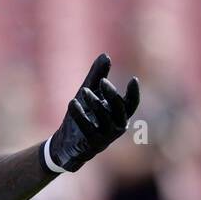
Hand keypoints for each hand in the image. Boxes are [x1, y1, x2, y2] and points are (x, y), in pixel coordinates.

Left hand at [46, 54, 139, 172]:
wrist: (66, 144)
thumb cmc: (82, 115)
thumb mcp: (88, 93)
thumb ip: (97, 75)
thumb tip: (105, 55)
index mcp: (119, 114)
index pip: (132, 103)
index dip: (134, 92)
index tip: (133, 79)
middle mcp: (117, 125)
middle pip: (119, 108)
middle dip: (112, 94)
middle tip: (102, 81)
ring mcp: (107, 136)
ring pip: (105, 118)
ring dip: (95, 103)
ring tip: (84, 91)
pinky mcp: (93, 143)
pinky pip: (89, 129)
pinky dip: (81, 116)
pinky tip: (73, 103)